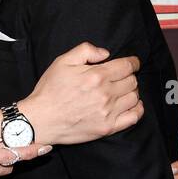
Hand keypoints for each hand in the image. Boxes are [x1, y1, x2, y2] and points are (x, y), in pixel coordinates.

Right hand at [24, 42, 141, 145]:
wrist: (40, 119)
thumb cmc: (50, 90)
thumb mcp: (62, 62)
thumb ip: (85, 50)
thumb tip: (106, 54)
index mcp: (96, 76)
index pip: (127, 66)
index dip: (133, 62)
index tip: (132, 63)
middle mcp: (105, 94)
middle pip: (132, 81)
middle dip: (129, 76)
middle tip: (120, 78)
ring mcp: (107, 112)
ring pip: (134, 97)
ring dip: (131, 92)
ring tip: (122, 91)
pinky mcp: (107, 128)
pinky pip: (133, 117)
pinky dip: (136, 109)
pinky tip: (130, 105)